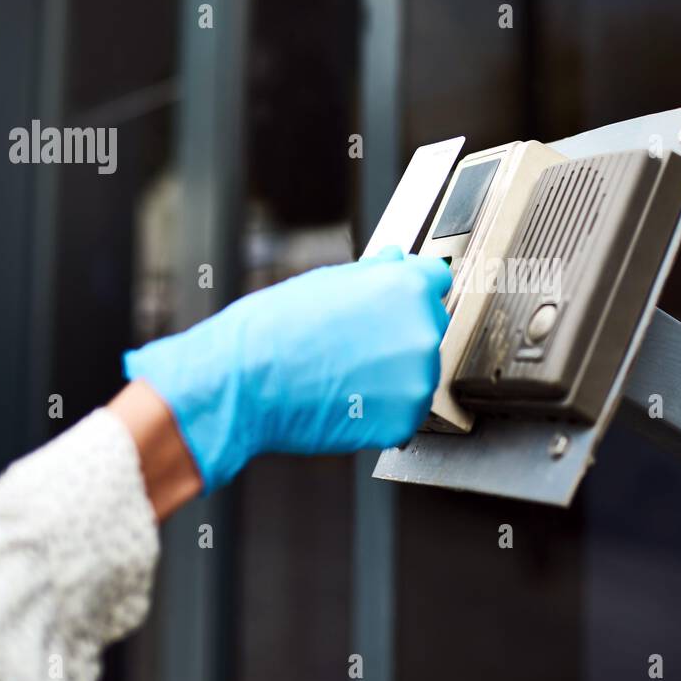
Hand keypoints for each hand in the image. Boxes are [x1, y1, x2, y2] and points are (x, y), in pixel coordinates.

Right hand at [122, 246, 451, 492]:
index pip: (435, 282)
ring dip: (393, 377)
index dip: (410, 293)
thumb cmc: (275, 328)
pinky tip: (346, 400)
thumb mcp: (328, 281)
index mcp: (406, 287)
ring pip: (418, 375)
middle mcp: (421, 330)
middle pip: (428, 329)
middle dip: (400, 335)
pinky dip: (381, 414)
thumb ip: (374, 274)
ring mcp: (416, 379)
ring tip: (344, 376)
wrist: (245, 379)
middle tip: (354, 347)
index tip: (394, 306)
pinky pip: (404, 414)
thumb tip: (395, 261)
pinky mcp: (404, 420)